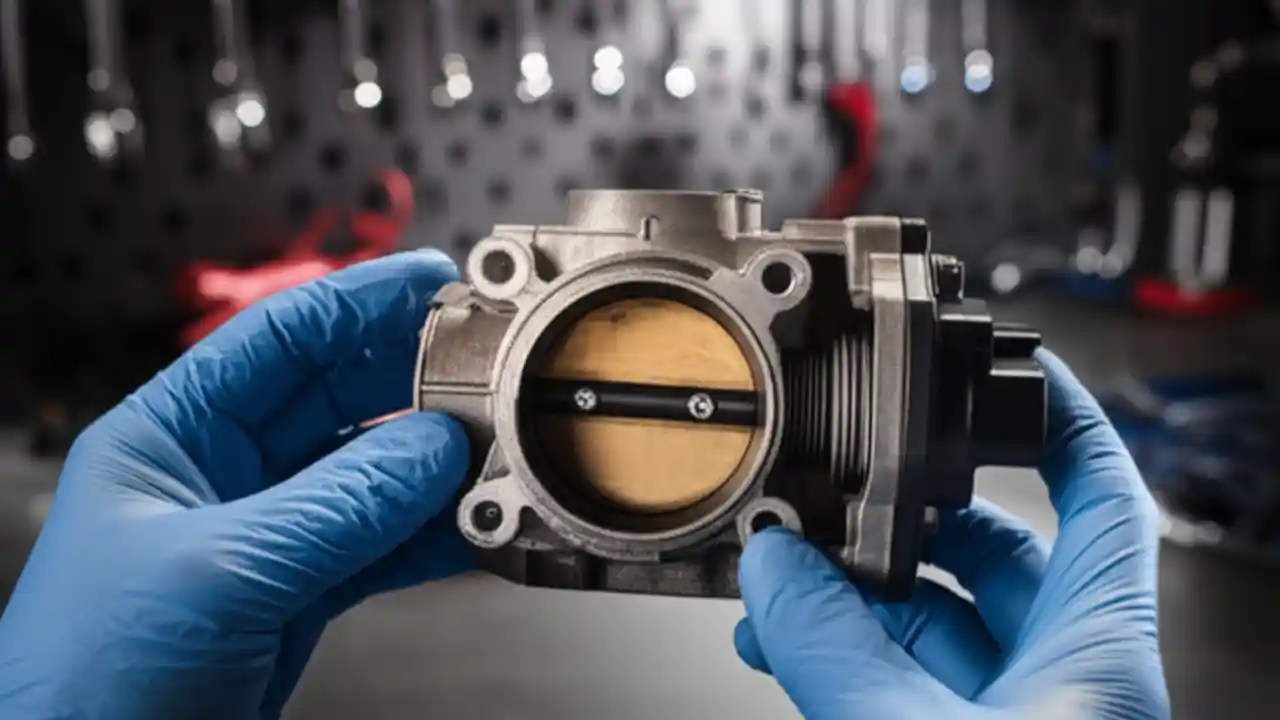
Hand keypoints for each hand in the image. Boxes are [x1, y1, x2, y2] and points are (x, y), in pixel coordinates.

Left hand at [0, 252, 470, 719]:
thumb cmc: (87, 681)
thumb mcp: (218, 571)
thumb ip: (336, 508)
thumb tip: (430, 450)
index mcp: (169, 437)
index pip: (279, 340)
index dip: (361, 301)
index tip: (434, 281)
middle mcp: (221, 477)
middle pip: (338, 400)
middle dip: (415, 384)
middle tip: (489, 372)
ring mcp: (267, 537)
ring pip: (371, 476)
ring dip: (436, 468)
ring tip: (495, 455)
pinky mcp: (301, 595)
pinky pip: (383, 546)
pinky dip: (433, 537)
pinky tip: (472, 526)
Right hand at [734, 349, 1169, 718]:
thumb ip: (837, 647)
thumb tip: (775, 570)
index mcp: (1096, 653)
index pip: (1102, 494)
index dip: (1064, 415)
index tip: (1017, 365)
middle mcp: (1063, 679)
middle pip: (993, 551)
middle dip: (903, 516)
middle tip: (839, 494)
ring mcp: (1014, 715)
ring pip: (934, 622)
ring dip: (854, 595)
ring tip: (781, 579)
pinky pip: (899, 680)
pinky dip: (842, 656)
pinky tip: (782, 645)